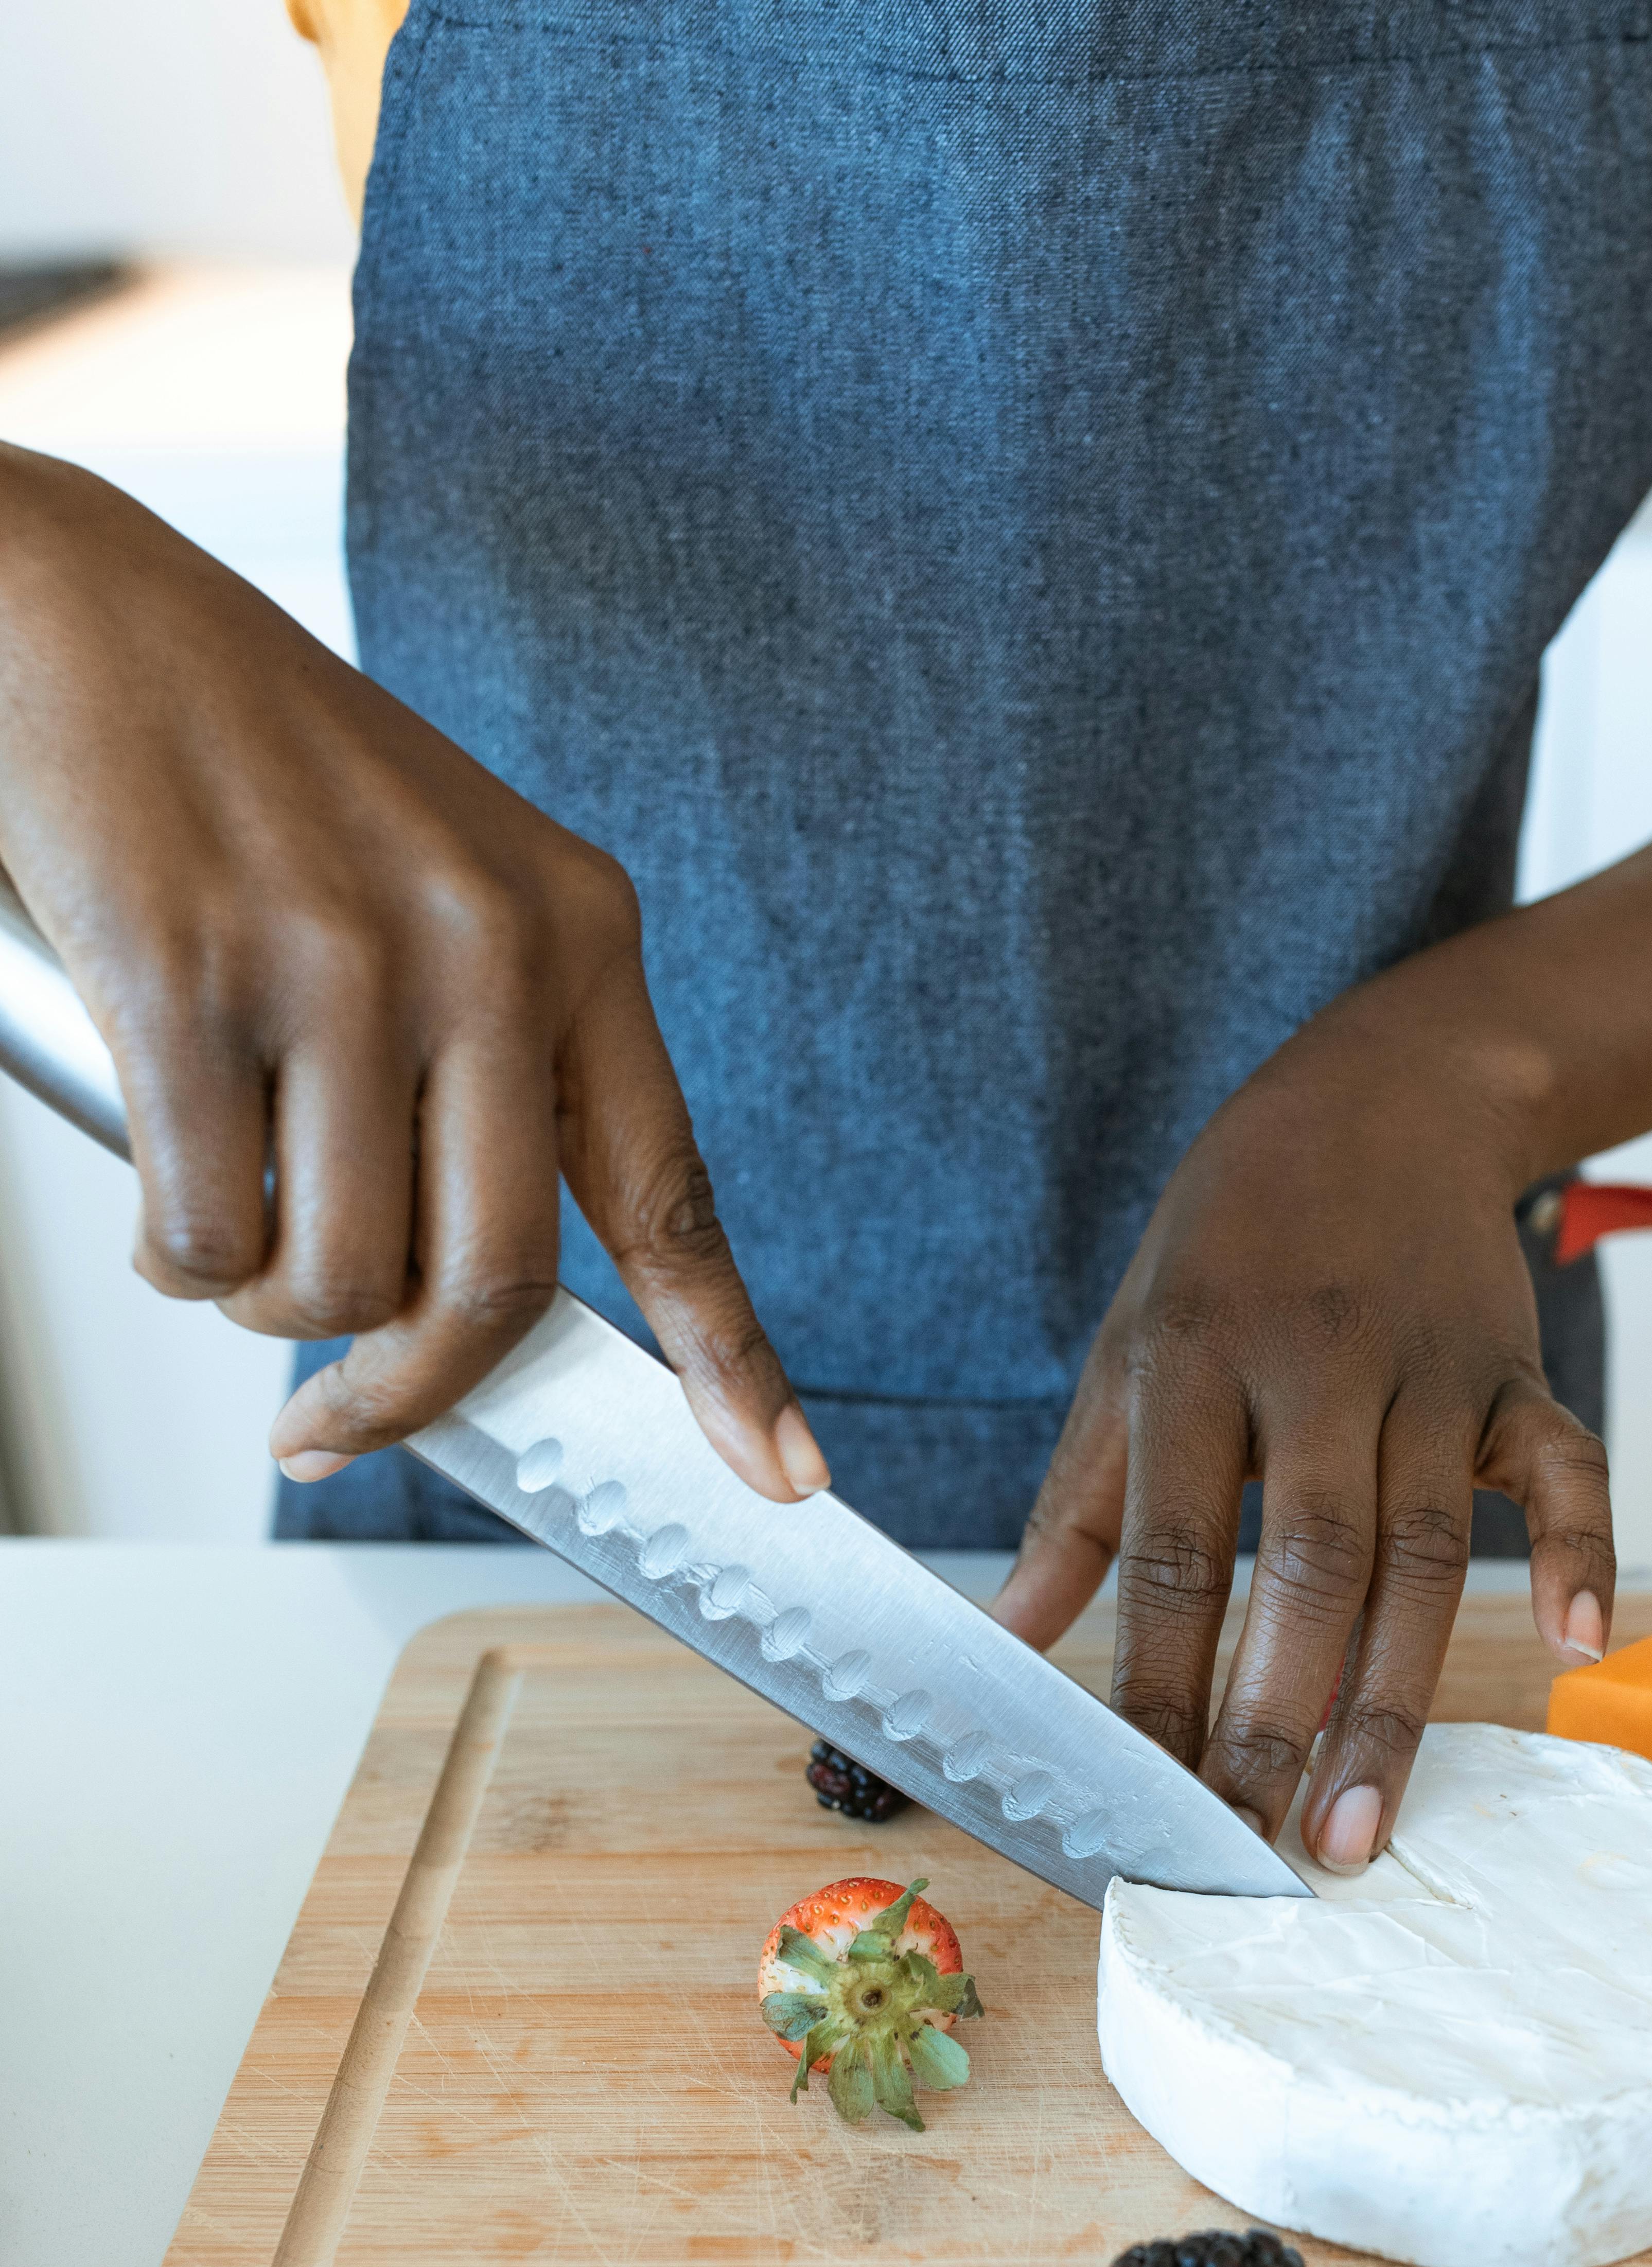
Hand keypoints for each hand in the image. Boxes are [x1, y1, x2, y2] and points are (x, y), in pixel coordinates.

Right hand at [0, 446, 826, 1499]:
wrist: (79, 616)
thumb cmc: (259, 770)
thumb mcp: (443, 891)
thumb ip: (487, 1076)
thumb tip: (462, 1297)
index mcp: (574, 932)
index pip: (671, 1195)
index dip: (733, 1359)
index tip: (782, 1475)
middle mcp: (483, 949)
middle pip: (489, 1285)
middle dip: (407, 1388)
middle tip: (336, 1417)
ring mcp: (341, 966)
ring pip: (336, 1279)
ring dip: (268, 1306)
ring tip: (224, 1223)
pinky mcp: (193, 985)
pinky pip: (204, 1235)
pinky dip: (175, 1257)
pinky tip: (160, 1179)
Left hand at [991, 987, 1612, 1871]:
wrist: (1379, 1096)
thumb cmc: (1229, 1246)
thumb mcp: (1124, 1349)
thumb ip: (1077, 1508)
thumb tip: (1003, 1648)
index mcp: (1194, 1357)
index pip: (1178, 1550)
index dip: (1165, 1685)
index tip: (1153, 1802)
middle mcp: (1315, 1364)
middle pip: (1308, 1565)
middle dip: (1283, 1716)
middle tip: (1268, 1851)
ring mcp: (1428, 1369)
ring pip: (1425, 1552)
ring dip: (1396, 1696)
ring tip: (1364, 1824)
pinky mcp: (1515, 1372)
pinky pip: (1566, 1468)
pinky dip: (1585, 1551)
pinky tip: (1580, 1648)